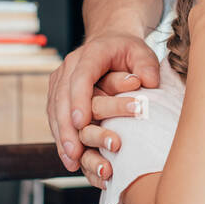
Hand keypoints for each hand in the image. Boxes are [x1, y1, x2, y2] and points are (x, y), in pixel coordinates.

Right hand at [46, 31, 160, 179]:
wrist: (110, 43)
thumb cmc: (128, 51)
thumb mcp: (142, 52)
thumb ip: (147, 65)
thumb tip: (149, 84)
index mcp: (90, 54)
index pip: (81, 77)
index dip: (79, 99)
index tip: (81, 121)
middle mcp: (69, 67)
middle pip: (63, 99)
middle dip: (68, 127)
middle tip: (75, 151)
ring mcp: (60, 82)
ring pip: (56, 112)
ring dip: (63, 137)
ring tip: (72, 160)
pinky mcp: (57, 96)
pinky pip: (55, 119)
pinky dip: (62, 139)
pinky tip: (69, 159)